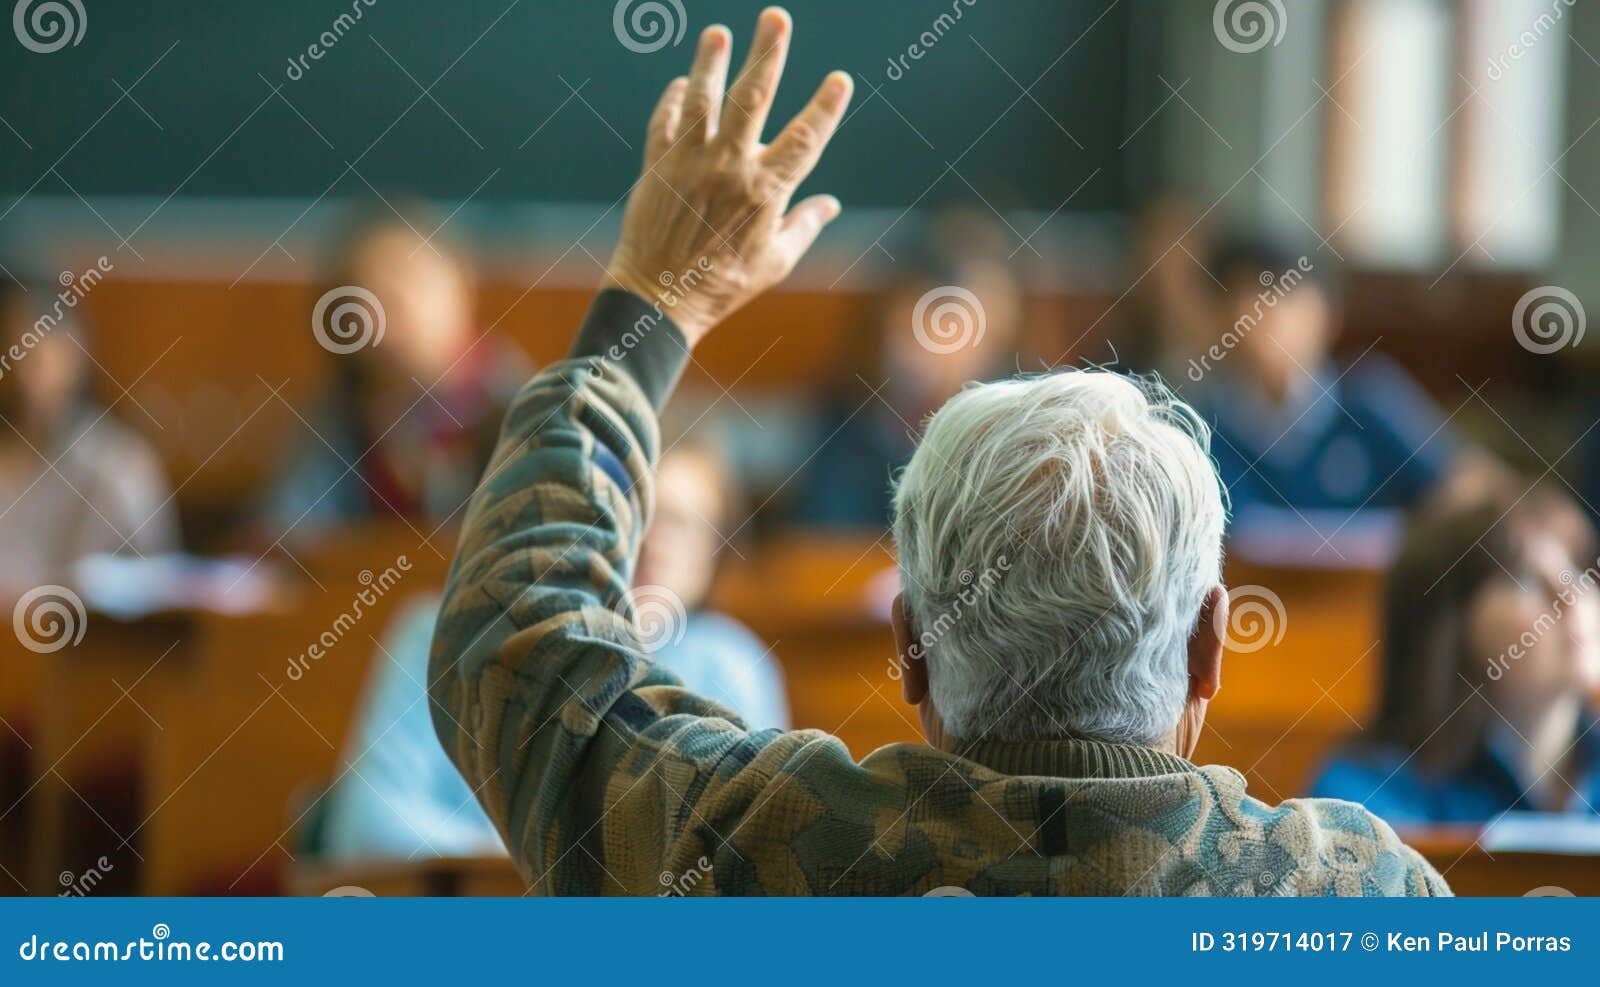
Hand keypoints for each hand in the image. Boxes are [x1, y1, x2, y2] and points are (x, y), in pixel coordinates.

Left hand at [604, 7, 852, 345]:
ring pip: (701, 99)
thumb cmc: (724, 286)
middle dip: (766, 54)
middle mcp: (727, 167)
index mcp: (764, 191)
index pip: (804, 139)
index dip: (825, 108)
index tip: (839, 80)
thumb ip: (804, 225)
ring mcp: (688, 163)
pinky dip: (674, 100)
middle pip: (751, 98)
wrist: (659, 299)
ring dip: (710, 61)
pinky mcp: (656, 166)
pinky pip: (665, 121)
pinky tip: (684, 83)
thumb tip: (829, 204)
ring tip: (717, 32)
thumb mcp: (775, 262)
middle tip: (776, 17)